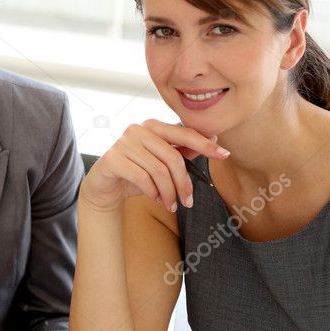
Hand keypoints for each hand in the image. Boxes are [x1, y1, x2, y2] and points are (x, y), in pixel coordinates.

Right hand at [80, 120, 230, 212]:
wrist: (104, 186)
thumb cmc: (136, 172)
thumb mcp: (161, 163)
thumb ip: (182, 152)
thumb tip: (212, 141)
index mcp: (152, 126)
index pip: (184, 133)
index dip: (205, 144)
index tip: (224, 155)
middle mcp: (137, 130)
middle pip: (172, 157)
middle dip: (183, 183)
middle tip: (188, 201)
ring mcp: (123, 142)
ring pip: (159, 171)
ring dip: (169, 192)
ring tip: (170, 204)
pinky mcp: (113, 158)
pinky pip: (142, 178)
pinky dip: (153, 192)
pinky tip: (156, 199)